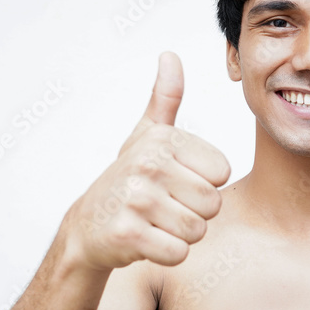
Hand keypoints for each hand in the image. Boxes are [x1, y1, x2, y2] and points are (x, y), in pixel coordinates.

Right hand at [65, 52, 230, 269]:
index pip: (221, 173)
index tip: (173, 183)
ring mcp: (136, 199)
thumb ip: (164, 98)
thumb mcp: (146, 137)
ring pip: (197, 230)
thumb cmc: (127, 180)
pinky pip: (178, 253)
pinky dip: (167, 254)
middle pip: (212, 204)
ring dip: (180, 235)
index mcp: (162, 140)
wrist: (87, 226)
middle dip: (193, 213)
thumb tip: (169, 56)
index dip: (202, 184)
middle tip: (163, 208)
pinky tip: (146, 241)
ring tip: (155, 223)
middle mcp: (148, 165)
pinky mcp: (128, 234)